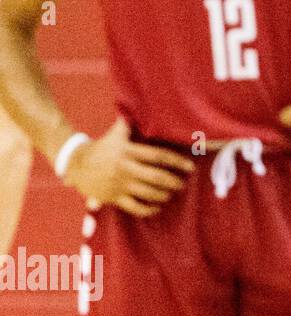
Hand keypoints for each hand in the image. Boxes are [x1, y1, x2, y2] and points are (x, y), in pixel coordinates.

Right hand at [63, 118, 193, 217]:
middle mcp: (126, 168)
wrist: (74, 164)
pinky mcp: (113, 197)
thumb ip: (129, 124)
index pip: (159, 156)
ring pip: (148, 193)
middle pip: (156, 177)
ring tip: (171, 194)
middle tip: (183, 184)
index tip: (190, 168)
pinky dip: (148, 209)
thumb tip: (140, 105)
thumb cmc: (101, 147)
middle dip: (174, 182)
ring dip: (164, 195)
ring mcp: (119, 184)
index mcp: (129, 151)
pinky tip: (157, 207)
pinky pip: (135, 207)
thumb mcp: (115, 134)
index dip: (177, 162)